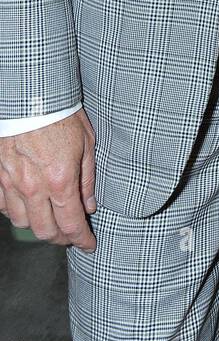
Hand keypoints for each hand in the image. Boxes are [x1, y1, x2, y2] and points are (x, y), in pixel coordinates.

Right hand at [0, 110, 97, 250]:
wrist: (30, 96)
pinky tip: (28, 207)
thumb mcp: (86, 144)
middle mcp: (34, 187)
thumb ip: (87, 179)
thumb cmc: (61, 114)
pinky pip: (4, 207)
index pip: (71, 224)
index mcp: (60, 180)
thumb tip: (89, 206)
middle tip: (71, 236)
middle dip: (60, 238)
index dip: (81, 239)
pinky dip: (17, 212)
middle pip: (45, 231)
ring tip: (51, 221)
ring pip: (22, 222)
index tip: (88, 244)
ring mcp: (12, 183)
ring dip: (38, 227)